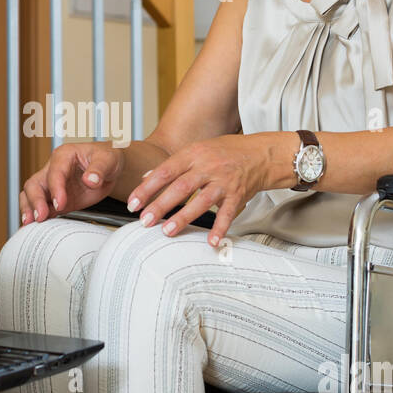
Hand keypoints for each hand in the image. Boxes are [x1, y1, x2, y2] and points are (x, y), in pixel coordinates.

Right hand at [19, 143, 123, 224]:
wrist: (109, 168)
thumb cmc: (106, 159)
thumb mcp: (108, 160)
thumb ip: (99, 169)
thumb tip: (90, 180)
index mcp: (64, 156)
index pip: (54, 173)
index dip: (55, 189)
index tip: (60, 204)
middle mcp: (53, 170)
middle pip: (34, 184)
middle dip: (35, 201)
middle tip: (41, 216)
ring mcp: (52, 186)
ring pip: (31, 195)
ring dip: (29, 209)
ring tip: (30, 223)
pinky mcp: (56, 200)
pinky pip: (41, 207)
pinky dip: (36, 216)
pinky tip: (35, 227)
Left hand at [126, 134, 275, 245]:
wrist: (259, 153)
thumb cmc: (224, 152)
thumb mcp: (196, 150)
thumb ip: (172, 165)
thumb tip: (146, 177)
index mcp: (193, 154)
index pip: (165, 171)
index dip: (147, 188)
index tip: (133, 203)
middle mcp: (208, 166)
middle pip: (180, 187)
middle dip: (160, 205)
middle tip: (145, 220)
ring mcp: (223, 181)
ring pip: (201, 201)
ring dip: (183, 217)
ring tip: (167, 231)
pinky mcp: (238, 195)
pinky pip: (227, 213)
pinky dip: (220, 228)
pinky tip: (211, 241)